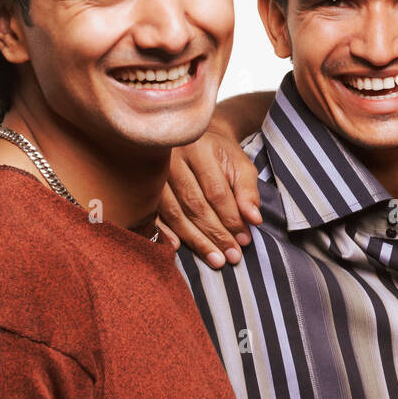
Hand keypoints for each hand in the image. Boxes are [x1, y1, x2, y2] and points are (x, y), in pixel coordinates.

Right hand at [158, 128, 262, 266]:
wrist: (193, 139)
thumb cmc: (220, 155)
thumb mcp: (240, 165)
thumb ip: (248, 191)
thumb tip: (254, 220)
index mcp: (199, 149)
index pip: (216, 192)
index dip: (231, 219)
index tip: (243, 241)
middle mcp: (171, 159)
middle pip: (194, 205)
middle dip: (215, 234)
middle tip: (230, 257)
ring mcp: (153, 174)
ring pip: (174, 213)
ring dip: (195, 240)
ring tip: (215, 259)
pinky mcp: (143, 187)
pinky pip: (153, 214)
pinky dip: (165, 232)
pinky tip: (177, 248)